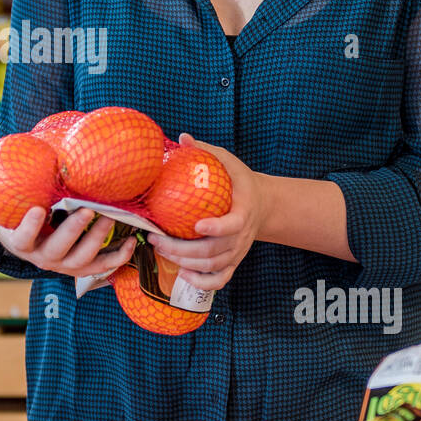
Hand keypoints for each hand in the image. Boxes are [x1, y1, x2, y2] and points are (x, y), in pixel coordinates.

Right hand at [0, 206, 136, 278]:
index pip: (21, 238)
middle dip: (73, 231)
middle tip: (88, 209)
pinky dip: (118, 257)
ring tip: (110, 218)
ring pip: (81, 258)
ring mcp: (62, 265)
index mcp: (20, 242)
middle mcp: (41, 257)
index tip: (38, 209)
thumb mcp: (4, 200)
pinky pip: (101, 267)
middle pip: (56, 250)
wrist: (29, 243)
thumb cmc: (18, 215)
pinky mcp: (81, 269)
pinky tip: (131, 241)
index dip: (28, 227)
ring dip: (97, 239)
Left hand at [146, 133, 266, 290]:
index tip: (197, 225)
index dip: (218, 228)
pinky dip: (202, 282)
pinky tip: (182, 274)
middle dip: (183, 249)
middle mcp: (242, 236)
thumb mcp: (228, 161)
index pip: (234, 224)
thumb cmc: (240, 181)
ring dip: (185, 263)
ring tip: (161, 250)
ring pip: (213, 266)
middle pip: (215, 250)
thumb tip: (181, 137)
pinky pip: (219, 280)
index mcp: (244, 210)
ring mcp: (238, 252)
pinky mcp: (233, 262)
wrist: (262, 204)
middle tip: (157, 239)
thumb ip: (206, 151)